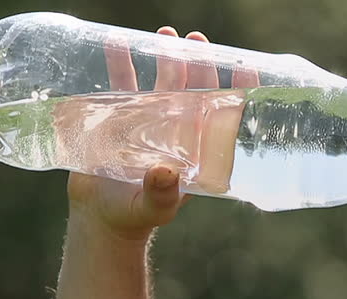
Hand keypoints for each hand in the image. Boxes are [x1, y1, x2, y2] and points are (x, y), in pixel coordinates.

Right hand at [66, 27, 215, 240]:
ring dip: (166, 55)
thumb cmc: (135, 215)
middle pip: (194, 90)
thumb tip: (165, 174)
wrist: (102, 216)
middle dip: (199, 63)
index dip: (236, 91)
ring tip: (166, 34)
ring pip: (163, 80)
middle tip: (197, 39)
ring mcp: (150, 119)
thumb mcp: (152, 208)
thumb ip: (162, 195)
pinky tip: (118, 42)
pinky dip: (121, 63)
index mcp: (196, 150)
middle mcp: (178, 130)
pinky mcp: (120, 116)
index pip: (223, 115)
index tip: (244, 66)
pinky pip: (122, 84)